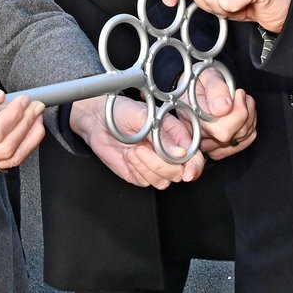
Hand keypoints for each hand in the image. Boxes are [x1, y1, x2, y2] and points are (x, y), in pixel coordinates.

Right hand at [0, 76, 45, 176]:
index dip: (14, 115)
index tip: (24, 100)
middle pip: (5, 147)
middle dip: (26, 124)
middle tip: (36, 107)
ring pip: (10, 160)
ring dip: (30, 138)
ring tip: (37, 119)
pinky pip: (7, 165)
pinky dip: (23, 148)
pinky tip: (27, 132)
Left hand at [71, 95, 201, 188]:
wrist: (98, 119)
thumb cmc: (122, 111)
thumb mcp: (144, 116)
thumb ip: (163, 136)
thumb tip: (181, 153)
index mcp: (177, 134)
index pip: (194, 156)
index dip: (194, 165)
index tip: (188, 171)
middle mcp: (169, 152)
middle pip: (179, 173)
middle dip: (161, 164)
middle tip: (142, 148)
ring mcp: (155, 164)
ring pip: (163, 181)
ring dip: (146, 166)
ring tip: (133, 148)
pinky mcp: (141, 174)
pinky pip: (145, 182)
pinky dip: (136, 169)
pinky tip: (129, 155)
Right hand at [190, 67, 256, 159]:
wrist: (195, 87)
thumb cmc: (201, 81)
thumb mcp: (207, 75)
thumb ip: (215, 89)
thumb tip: (224, 108)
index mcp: (191, 119)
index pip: (220, 130)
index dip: (236, 114)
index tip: (237, 93)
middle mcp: (198, 136)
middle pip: (233, 135)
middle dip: (244, 111)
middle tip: (239, 94)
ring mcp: (209, 145)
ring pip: (242, 137)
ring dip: (248, 115)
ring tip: (239, 99)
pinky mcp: (220, 149)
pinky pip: (246, 140)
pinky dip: (249, 124)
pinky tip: (241, 112)